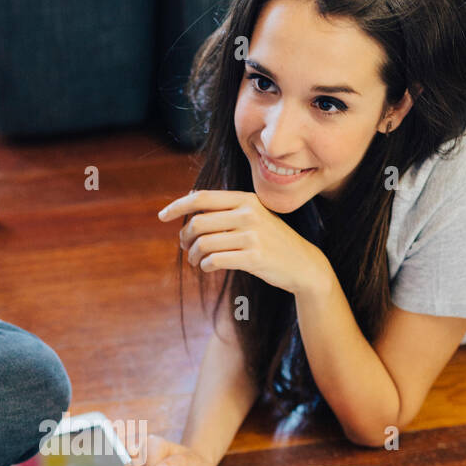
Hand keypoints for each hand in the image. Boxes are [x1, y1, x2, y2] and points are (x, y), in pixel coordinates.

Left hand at [159, 189, 330, 297]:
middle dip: (185, 237)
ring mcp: (252, 236)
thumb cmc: (272, 240)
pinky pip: (215, 260)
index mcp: (246, 199)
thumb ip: (227, 209)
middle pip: (198, 223)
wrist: (303, 263)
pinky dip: (205, 265)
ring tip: (196, 261)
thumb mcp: (254, 216)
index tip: (162, 216)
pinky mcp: (253, 257)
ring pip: (204, 244)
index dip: (177, 206)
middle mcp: (248, 214)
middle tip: (185, 246)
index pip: (202, 198)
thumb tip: (191, 201)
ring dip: (193, 255)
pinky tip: (207, 267)